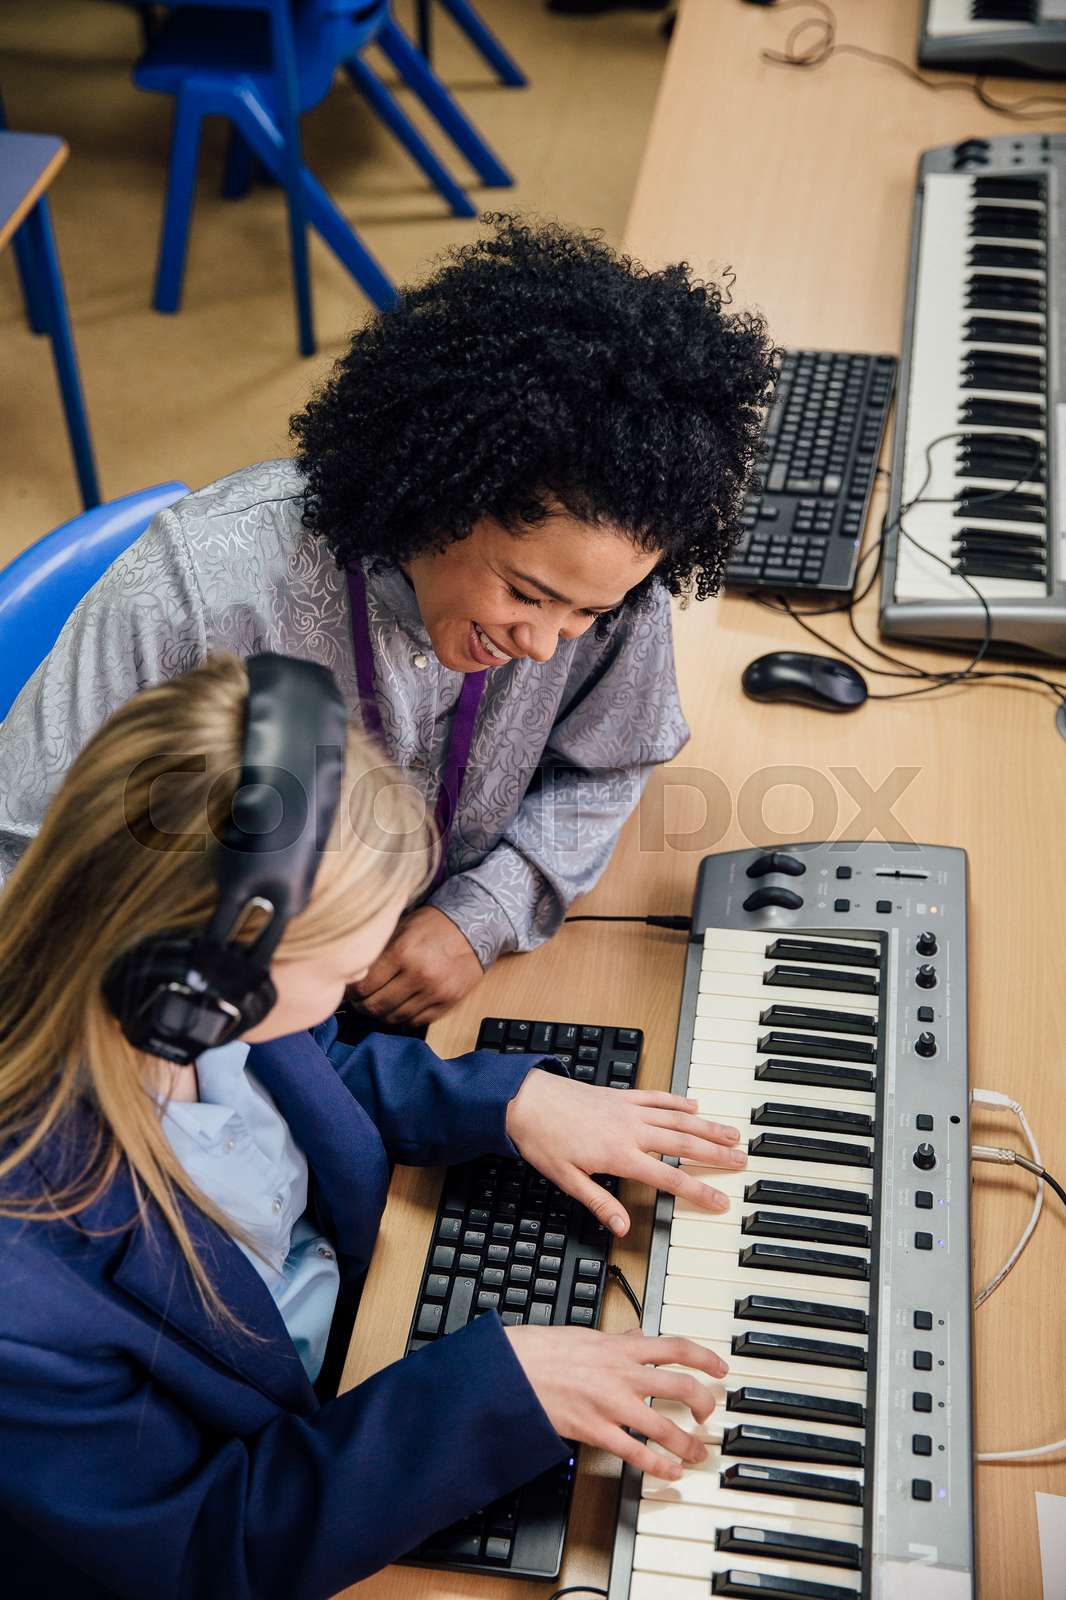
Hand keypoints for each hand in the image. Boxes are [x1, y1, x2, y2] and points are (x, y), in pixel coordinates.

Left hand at [348, 906, 483, 1026]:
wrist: (474, 928)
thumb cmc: (434, 925)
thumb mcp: (401, 928)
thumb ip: (379, 952)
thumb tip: (353, 975)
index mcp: (403, 952)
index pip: (364, 985)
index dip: (351, 991)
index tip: (349, 990)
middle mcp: (419, 975)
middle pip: (376, 1005)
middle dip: (362, 1006)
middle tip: (359, 1002)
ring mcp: (435, 991)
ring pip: (395, 1017)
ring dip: (381, 1015)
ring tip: (377, 1006)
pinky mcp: (448, 1002)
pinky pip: (417, 1021)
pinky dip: (403, 1018)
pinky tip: (398, 1008)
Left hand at [505, 1071, 745, 1234]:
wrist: (525, 1100)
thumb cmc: (543, 1139)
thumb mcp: (567, 1180)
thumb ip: (600, 1203)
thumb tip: (623, 1227)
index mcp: (620, 1155)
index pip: (669, 1177)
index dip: (698, 1191)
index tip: (721, 1201)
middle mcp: (631, 1130)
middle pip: (684, 1143)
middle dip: (715, 1154)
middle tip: (742, 1161)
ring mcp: (628, 1110)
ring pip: (678, 1118)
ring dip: (707, 1127)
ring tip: (732, 1134)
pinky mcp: (621, 1096)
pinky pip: (657, 1097)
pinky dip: (678, 1101)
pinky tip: (694, 1106)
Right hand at [505, 1325, 724, 1479]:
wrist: (509, 1371)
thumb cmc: (541, 1350)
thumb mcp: (585, 1335)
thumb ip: (618, 1338)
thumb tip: (638, 1334)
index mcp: (620, 1347)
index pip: (676, 1347)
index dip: (706, 1357)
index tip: (720, 1369)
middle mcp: (622, 1374)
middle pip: (681, 1387)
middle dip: (705, 1404)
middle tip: (710, 1415)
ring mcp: (611, 1404)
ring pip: (664, 1426)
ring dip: (688, 1443)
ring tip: (698, 1453)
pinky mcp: (595, 1431)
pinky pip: (635, 1453)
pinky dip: (658, 1466)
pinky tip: (670, 1473)